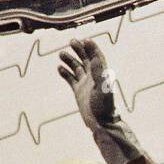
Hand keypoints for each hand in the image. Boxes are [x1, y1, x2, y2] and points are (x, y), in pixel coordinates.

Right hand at [57, 38, 145, 163]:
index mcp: (101, 74)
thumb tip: (95, 57)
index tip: (85, 40)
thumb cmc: (104, 106)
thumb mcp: (102, 87)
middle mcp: (93, 77)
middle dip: (79, 50)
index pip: (97, 57)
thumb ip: (99, 71)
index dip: (91, 48)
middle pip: (86, 59)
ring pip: (76, 67)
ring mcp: (85, 83)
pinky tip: (59, 68)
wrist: (100, 123)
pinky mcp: (78, 91)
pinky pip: (70, 79)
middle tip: (71, 42)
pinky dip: (65, 73)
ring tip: (61, 54)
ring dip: (69, 60)